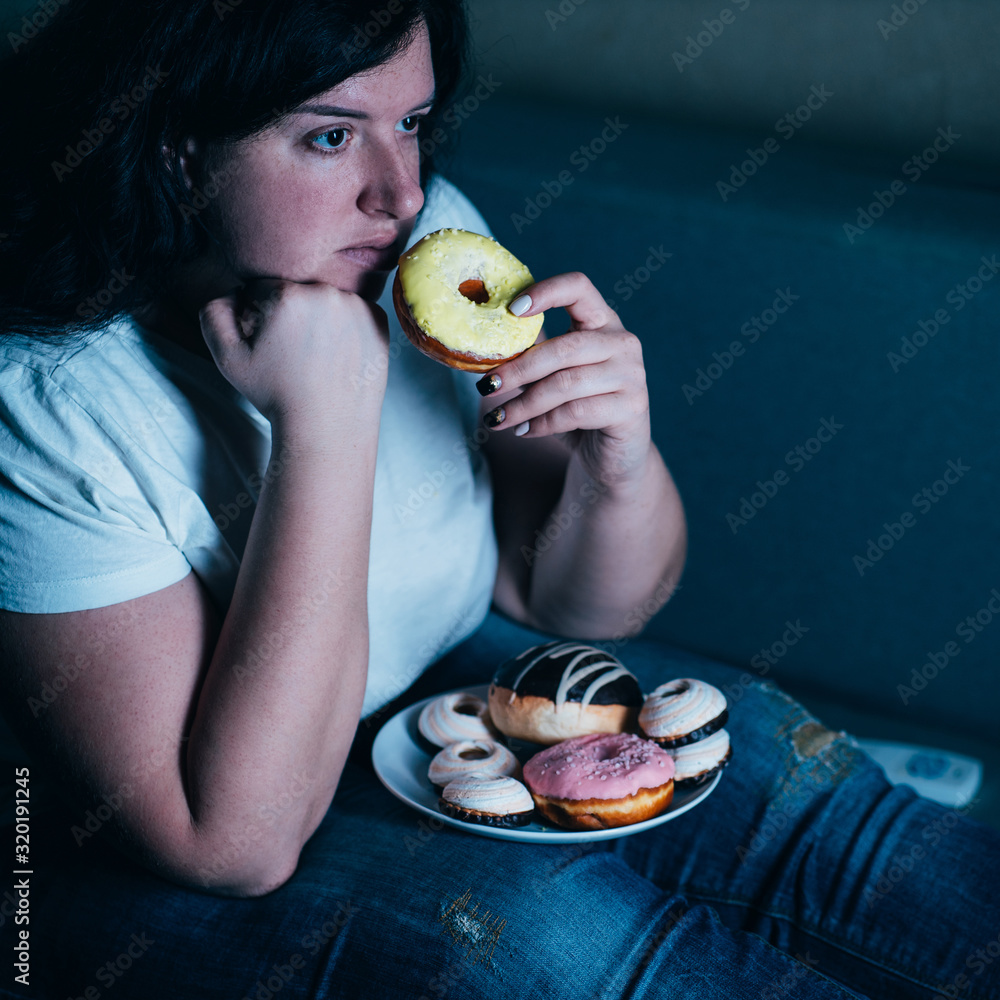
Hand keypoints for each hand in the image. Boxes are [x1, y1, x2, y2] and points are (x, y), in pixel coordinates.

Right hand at [199, 278, 389, 429]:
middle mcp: (327, 292)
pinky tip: (337, 355)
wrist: (328, 429)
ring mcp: (358, 305)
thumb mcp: (228, 358)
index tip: (270, 346)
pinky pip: (352, 310)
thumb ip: (214, 312)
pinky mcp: (379, 319)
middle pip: (296, 289)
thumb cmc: (277, 395)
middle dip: (289, 314)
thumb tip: (232, 289)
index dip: (259, 317)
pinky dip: (345, 325)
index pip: (262, 287)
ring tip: (316, 356)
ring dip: (318, 317)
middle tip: (293, 354)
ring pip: (325, 298)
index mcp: (287, 294)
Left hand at [479, 272, 650, 483]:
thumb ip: (532, 359)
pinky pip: (576, 412)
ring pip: (566, 384)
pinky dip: (543, 424)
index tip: (511, 309)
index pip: (579, 287)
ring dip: (524, 405)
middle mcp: (622, 342)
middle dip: (518, 369)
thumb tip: (484, 352)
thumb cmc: (577, 410)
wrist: (612, 455)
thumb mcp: (553, 378)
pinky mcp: (631, 408)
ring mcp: (631, 375)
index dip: (547, 292)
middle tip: (486, 386)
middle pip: (563, 348)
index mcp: (603, 322)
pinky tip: (524, 432)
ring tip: (497, 419)